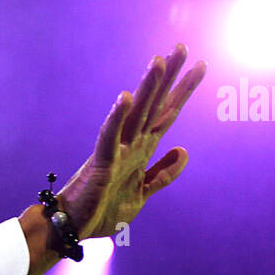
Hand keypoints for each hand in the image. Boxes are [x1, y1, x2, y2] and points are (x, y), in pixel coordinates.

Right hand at [57, 43, 205, 239]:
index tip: (201, 65)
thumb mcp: (142, 194)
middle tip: (182, 46)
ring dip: (147, 87)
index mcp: (142, 150)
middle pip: (154, 104)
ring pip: (135, 113)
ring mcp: (116, 150)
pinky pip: (109, 136)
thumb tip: (183, 150)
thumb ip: (163, 174)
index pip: (167, 113)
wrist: (74, 228)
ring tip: (159, 61)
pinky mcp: (101, 162)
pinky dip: (117, 116)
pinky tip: (124, 97)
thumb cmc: (102, 211)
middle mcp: (130, 143)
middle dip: (170, 77)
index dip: (183, 90)